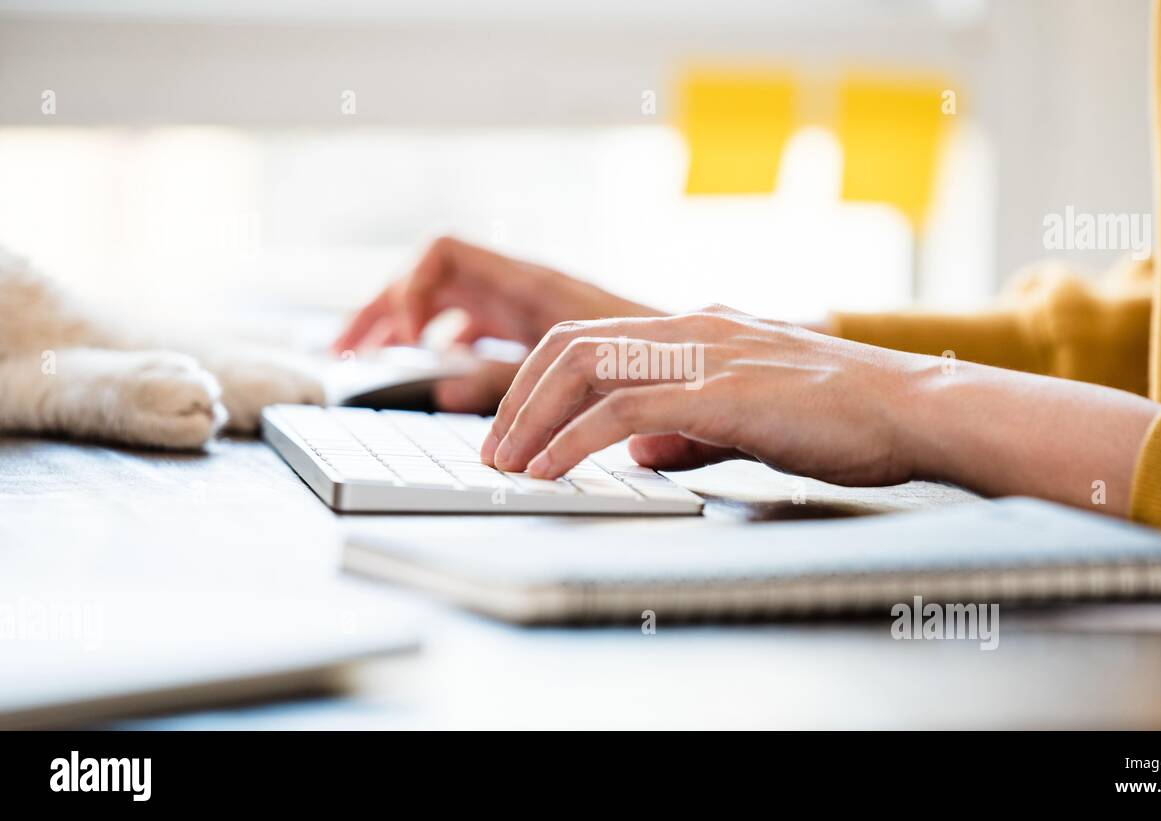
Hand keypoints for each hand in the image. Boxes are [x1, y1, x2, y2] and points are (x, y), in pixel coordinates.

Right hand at [332, 237, 658, 411]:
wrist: (713, 366)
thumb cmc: (659, 359)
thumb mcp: (582, 369)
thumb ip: (513, 379)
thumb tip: (441, 389)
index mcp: (531, 284)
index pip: (443, 254)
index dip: (408, 289)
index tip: (399, 340)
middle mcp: (522, 290)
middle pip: (428, 279)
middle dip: (381, 309)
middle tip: (344, 352)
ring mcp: (527, 312)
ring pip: (445, 307)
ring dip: (402, 331)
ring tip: (364, 364)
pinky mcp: (537, 336)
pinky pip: (471, 332)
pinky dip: (441, 351)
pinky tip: (433, 382)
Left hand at [482, 304, 920, 485]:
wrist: (914, 406)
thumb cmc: (848, 416)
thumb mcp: (753, 417)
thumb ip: (690, 431)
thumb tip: (637, 452)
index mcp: (699, 328)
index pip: (592, 339)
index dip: (540, 382)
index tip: (518, 430)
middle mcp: (692, 328)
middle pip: (570, 345)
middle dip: (517, 397)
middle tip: (495, 450)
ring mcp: (704, 355)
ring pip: (584, 368)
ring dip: (532, 419)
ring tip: (509, 465)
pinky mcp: (719, 393)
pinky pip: (621, 413)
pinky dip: (573, 442)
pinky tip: (552, 471)